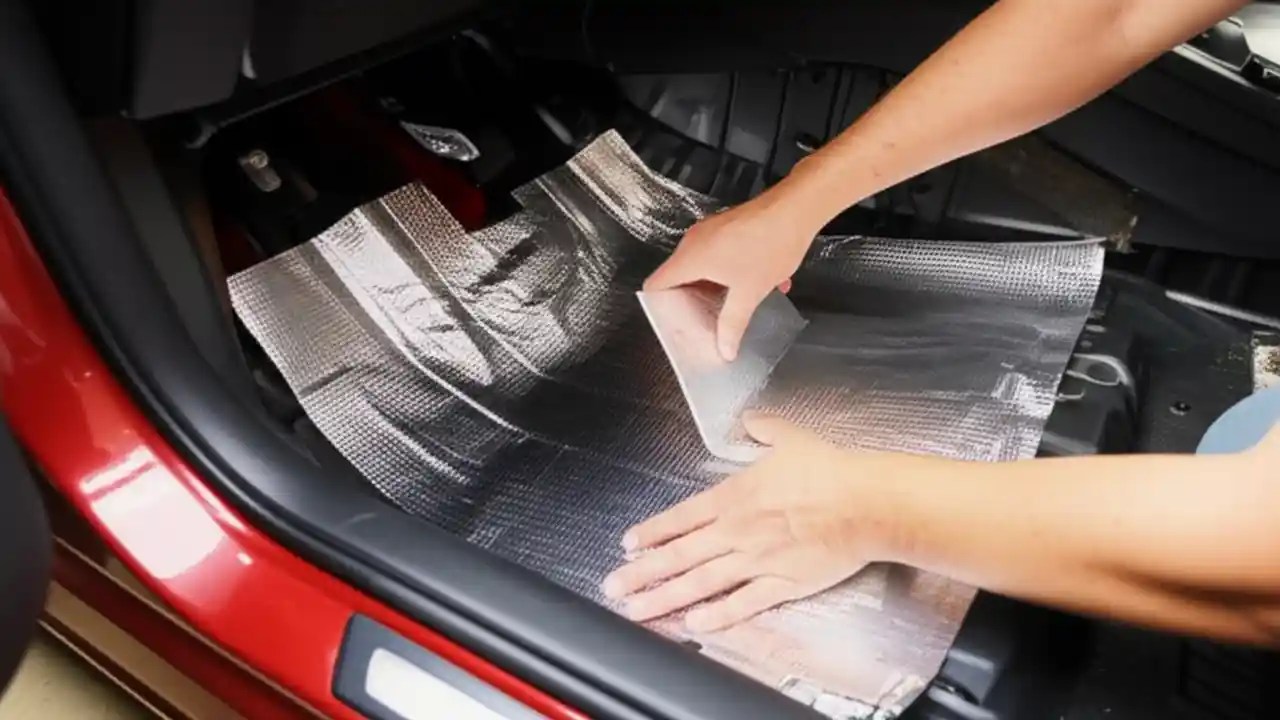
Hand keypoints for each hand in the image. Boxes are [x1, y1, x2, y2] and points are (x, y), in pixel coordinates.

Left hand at [602, 415, 921, 631]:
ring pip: (701, 583)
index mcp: (735, 496)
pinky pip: (743, 604)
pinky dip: (717, 615)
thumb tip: (751, 421)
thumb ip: (764, 429)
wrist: (864, 501)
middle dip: (643, 572)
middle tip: (614, 585)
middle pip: (680, 554)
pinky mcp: (783, 584)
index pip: (681, 517)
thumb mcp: (790, 437)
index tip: (629, 544)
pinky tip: (694, 623)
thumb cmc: (831, 471)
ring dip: (665, 597)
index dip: (652, 532)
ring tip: (638, 609)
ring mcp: (757, 561)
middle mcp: (738, 531)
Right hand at [645, 191, 818, 359]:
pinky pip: (717, 255)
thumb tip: (725, 349)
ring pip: (702, 267)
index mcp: (690, 258)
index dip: (661, 308)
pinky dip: (729, 272)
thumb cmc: (770, 245)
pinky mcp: (727, 226)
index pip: (656, 285)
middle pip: (679, 278)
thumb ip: (732, 324)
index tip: (676, 325)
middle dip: (693, 302)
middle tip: (705, 323)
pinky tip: (756, 284)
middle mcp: (694, 242)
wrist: (797, 208)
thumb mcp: (750, 293)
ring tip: (734, 307)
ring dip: (715, 288)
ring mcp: (710, 231)